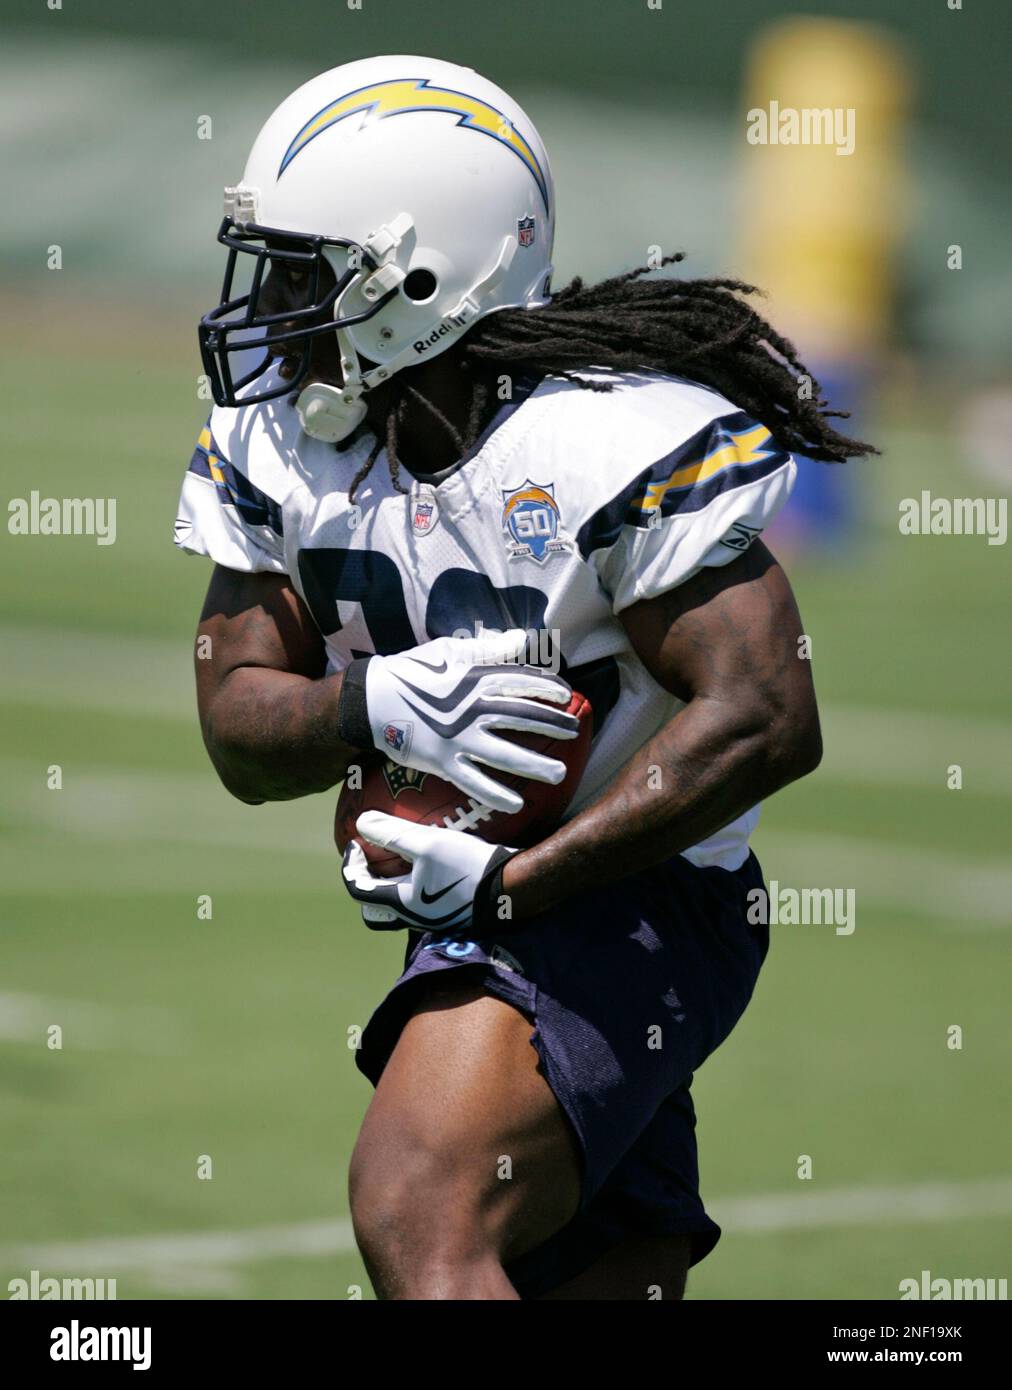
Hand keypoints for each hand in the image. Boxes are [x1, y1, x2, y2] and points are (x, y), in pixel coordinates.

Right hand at [338, 628, 577, 813]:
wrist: (371, 699)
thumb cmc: (414, 671)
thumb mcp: (451, 650)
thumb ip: (490, 648)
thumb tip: (525, 638)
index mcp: (475, 678)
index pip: (521, 681)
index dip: (546, 688)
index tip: (567, 695)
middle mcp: (472, 708)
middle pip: (521, 717)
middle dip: (552, 725)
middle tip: (575, 732)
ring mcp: (458, 737)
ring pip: (504, 754)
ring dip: (534, 765)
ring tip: (559, 773)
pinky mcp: (443, 760)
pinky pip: (473, 781)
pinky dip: (494, 794)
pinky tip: (516, 803)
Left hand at [341, 811, 516, 932]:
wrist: (513, 888)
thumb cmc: (468, 867)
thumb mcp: (428, 844)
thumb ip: (393, 834)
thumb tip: (361, 823)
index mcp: (402, 904)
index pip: (359, 889)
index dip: (350, 865)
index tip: (354, 843)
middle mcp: (414, 918)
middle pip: (374, 909)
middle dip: (366, 886)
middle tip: (372, 860)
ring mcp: (434, 918)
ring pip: (398, 907)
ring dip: (390, 885)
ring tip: (398, 859)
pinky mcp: (452, 912)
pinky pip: (421, 900)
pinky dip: (414, 883)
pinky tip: (428, 862)